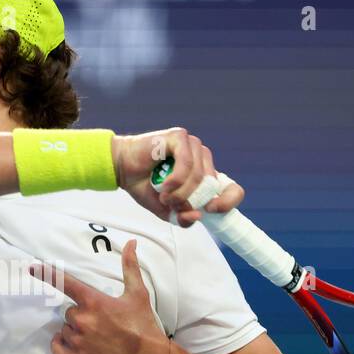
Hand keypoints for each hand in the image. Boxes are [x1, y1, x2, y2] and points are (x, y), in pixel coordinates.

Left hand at [29, 238, 171, 353]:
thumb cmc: (144, 325)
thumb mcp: (138, 294)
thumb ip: (130, 267)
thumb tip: (131, 242)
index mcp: (95, 302)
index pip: (66, 283)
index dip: (48, 274)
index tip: (32, 268)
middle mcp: (83, 321)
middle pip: (69, 312)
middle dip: (82, 315)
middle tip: (102, 322)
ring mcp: (79, 342)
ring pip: (65, 329)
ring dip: (75, 331)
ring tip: (97, 337)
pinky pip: (57, 348)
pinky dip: (62, 345)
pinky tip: (73, 344)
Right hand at [112, 128, 244, 226]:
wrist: (121, 168)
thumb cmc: (144, 186)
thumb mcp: (166, 210)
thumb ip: (182, 216)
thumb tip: (198, 216)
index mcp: (205, 174)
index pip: (232, 189)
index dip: (228, 201)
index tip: (210, 211)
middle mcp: (202, 158)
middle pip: (210, 186)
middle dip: (189, 201)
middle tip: (170, 204)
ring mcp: (192, 145)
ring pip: (198, 176)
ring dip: (180, 193)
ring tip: (164, 196)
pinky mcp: (180, 137)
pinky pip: (187, 164)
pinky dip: (176, 180)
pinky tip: (164, 186)